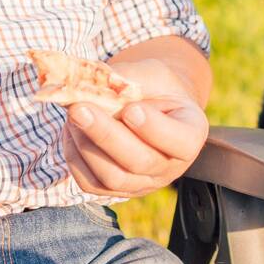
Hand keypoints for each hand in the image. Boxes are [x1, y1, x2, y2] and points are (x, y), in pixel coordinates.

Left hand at [63, 58, 208, 198]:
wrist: (149, 105)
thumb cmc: (154, 86)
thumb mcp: (151, 73)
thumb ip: (127, 78)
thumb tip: (88, 82)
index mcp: (191, 133)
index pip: (181, 141)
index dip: (154, 129)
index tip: (130, 108)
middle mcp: (171, 165)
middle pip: (139, 162)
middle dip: (106, 135)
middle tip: (79, 108)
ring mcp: (144, 182)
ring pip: (113, 177)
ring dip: (86, 145)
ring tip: (73, 114)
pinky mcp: (116, 190)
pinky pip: (91, 183)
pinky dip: (75, 157)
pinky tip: (71, 130)